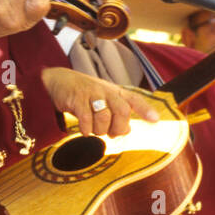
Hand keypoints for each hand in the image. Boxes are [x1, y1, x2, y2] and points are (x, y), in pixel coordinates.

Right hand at [41, 68, 159, 136]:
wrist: (59, 80)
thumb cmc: (85, 94)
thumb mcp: (103, 100)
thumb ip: (116, 114)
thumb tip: (127, 130)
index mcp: (115, 92)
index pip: (134, 100)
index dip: (145, 110)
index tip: (155, 120)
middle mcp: (106, 91)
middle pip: (122, 111)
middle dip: (118, 127)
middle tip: (111, 134)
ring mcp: (92, 94)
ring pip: (104, 117)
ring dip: (100, 130)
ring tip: (94, 131)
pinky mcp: (77, 99)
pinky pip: (86, 119)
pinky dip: (86, 129)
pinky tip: (84, 129)